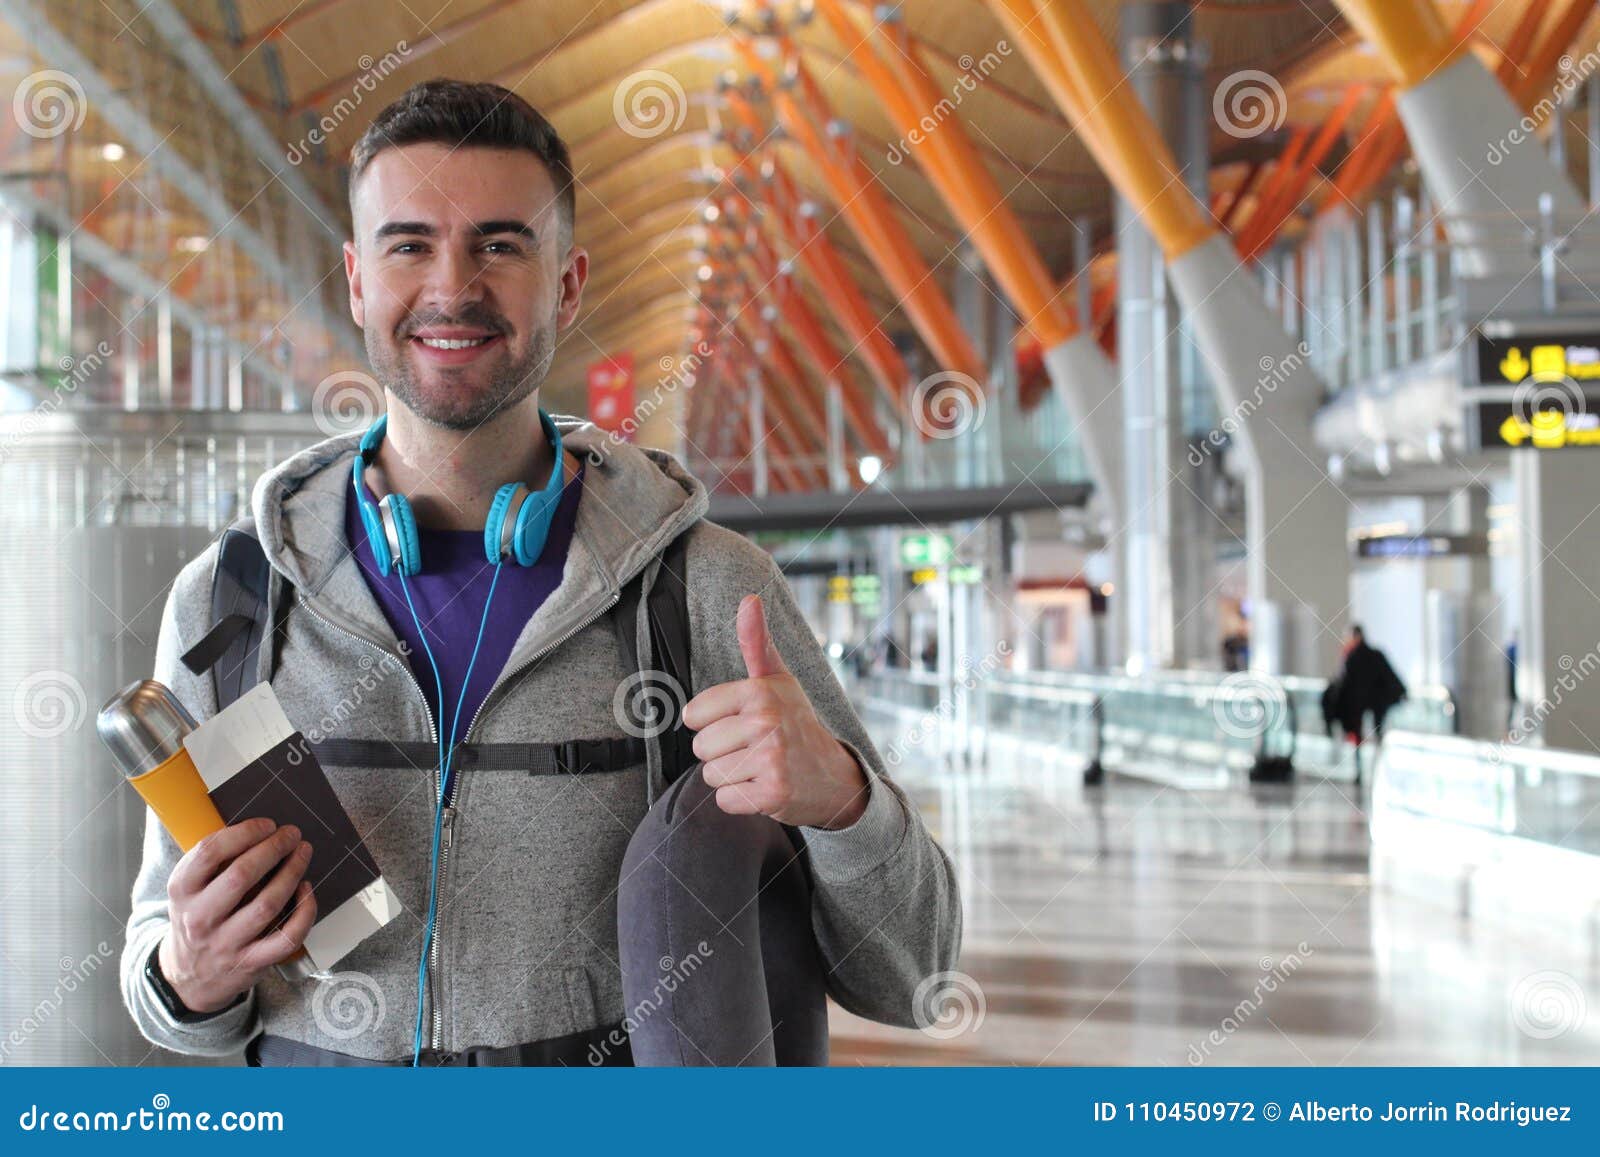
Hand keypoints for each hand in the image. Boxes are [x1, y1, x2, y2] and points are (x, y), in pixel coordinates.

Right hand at [159, 818, 316, 1012]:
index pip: (209, 853)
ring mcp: (225, 944)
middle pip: (241, 876)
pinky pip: (286, 937)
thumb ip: (212, 861)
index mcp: (182, 892)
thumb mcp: (188, 890)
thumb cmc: (197, 918)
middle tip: (292, 834)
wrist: (188, 977)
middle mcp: (199, 918)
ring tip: (303, 853)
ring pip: (267, 905)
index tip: (267, 824)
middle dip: (273, 848)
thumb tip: (257, 827)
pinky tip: (307, 890)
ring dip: (292, 873)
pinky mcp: (250, 963)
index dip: (244, 833)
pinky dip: (304, 912)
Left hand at [681, 594, 868, 829]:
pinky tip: (764, 789)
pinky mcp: (772, 793)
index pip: (694, 715)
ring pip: (710, 774)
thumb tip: (749, 598)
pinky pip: (724, 800)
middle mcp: (766, 722)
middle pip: (700, 748)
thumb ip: (756, 642)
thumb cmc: (796, 724)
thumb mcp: (777, 681)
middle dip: (722, 753)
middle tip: (755, 750)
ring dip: (731, 778)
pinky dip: (740, 801)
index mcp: (759, 692)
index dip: (713, 724)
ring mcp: (770, 759)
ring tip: (759, 768)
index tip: (742, 724)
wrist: (834, 777)